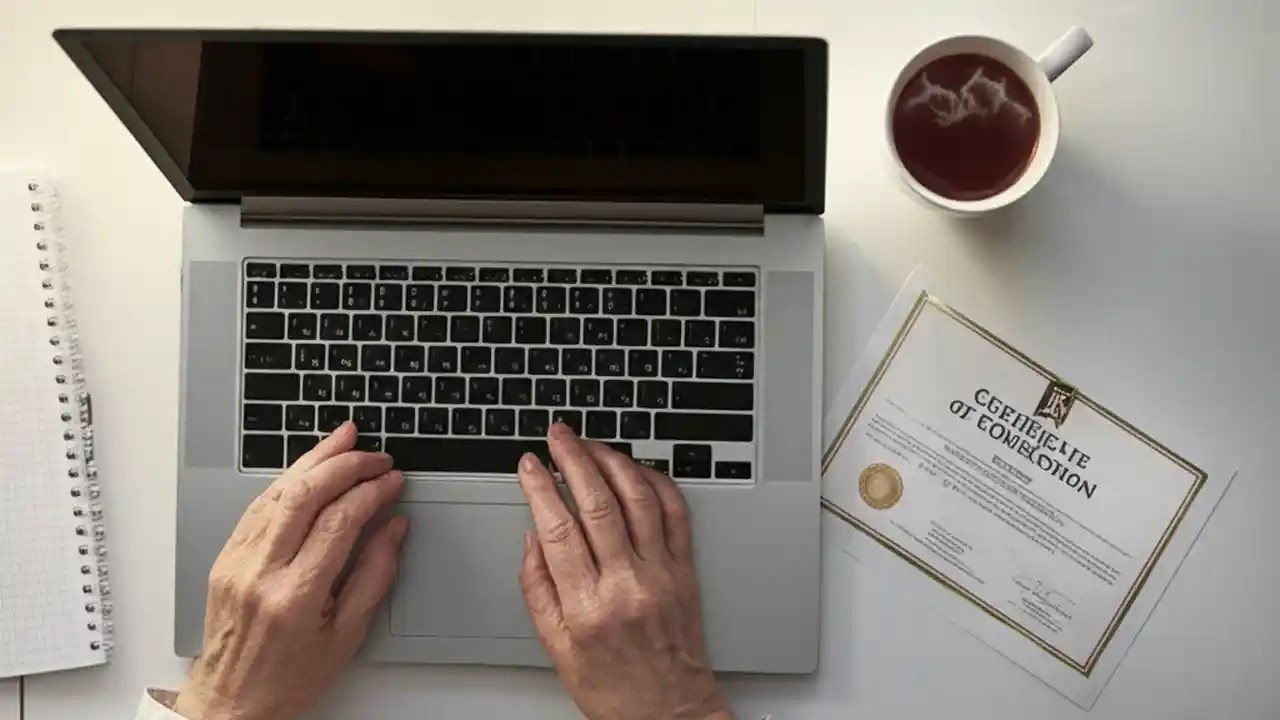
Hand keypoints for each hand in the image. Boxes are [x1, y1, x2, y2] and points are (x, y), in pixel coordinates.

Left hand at [174, 423, 407, 719]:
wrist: (231, 702)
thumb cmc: (289, 679)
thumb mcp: (347, 637)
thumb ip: (375, 576)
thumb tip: (395, 529)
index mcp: (295, 597)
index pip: (338, 523)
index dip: (371, 493)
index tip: (393, 481)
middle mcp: (261, 573)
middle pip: (304, 496)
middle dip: (345, 465)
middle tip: (374, 455)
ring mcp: (238, 562)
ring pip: (277, 492)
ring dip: (314, 461)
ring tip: (343, 440)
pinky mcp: (226, 558)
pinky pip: (258, 507)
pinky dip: (287, 481)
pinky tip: (308, 468)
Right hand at [518, 424, 731, 719]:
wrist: (669, 713)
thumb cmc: (613, 688)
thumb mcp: (556, 648)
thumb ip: (537, 589)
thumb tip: (533, 537)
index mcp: (588, 607)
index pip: (558, 529)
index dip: (540, 488)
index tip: (528, 464)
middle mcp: (627, 584)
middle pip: (597, 503)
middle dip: (574, 458)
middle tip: (558, 435)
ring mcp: (662, 574)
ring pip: (639, 498)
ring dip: (613, 461)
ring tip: (592, 444)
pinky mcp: (686, 570)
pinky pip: (675, 512)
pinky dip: (656, 482)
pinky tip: (636, 469)